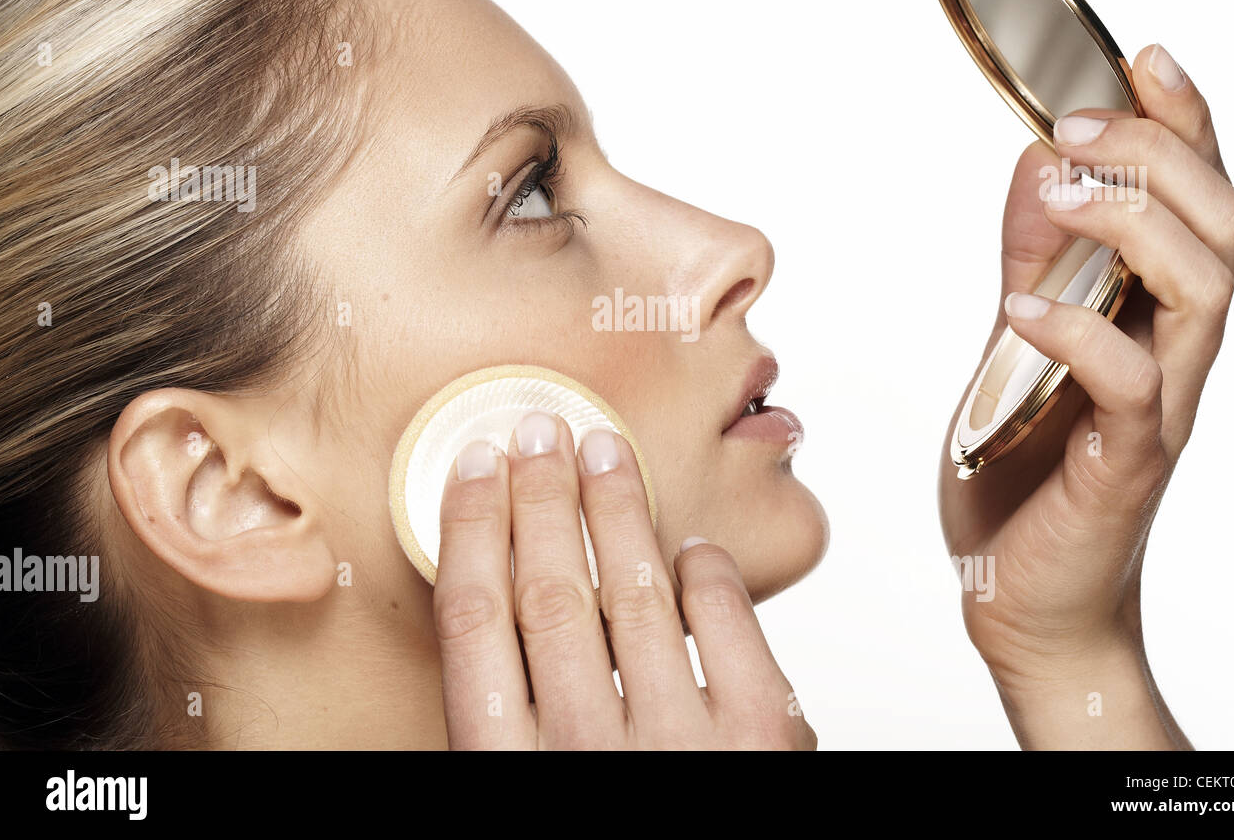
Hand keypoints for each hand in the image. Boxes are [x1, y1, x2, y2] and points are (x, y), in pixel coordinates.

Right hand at [433, 411, 815, 748]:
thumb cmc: (611, 823)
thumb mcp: (536, 784)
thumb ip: (515, 716)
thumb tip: (493, 597)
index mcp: (511, 768)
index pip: (475, 619)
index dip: (470, 527)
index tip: (474, 467)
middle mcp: (586, 752)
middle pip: (547, 589)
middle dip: (537, 496)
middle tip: (537, 432)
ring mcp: (680, 741)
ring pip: (630, 589)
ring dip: (612, 507)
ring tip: (603, 453)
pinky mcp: (763, 734)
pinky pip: (721, 618)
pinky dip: (703, 571)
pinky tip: (687, 546)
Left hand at [939, 44, 1233, 747]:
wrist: (1024, 600)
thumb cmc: (1026, 477)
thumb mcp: (1019, 346)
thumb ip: (1036, 265)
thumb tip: (1037, 167)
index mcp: (1156, 317)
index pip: (1200, 200)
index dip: (1186, 122)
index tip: (1141, 59)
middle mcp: (1176, 353)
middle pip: (1224, 224)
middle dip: (1159, 153)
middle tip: (1074, 128)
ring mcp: (1161, 406)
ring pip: (1202, 289)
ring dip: (1136, 224)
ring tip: (1061, 196)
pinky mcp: (1127, 461)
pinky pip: (1129, 381)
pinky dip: (1076, 331)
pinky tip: (1019, 312)